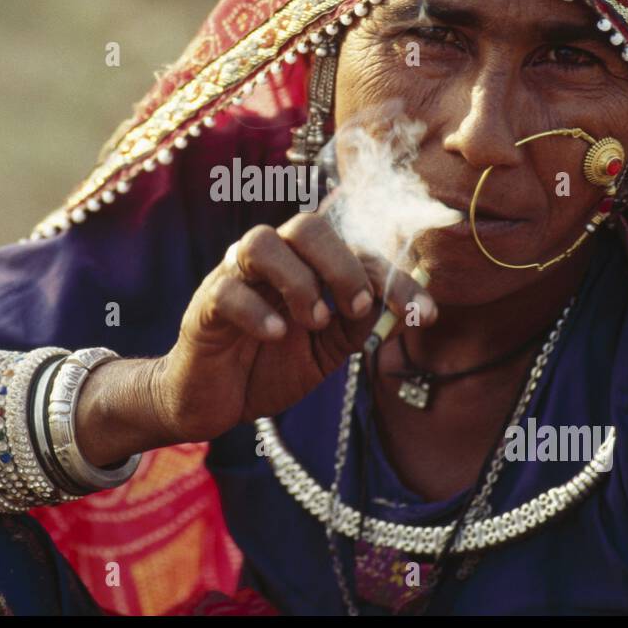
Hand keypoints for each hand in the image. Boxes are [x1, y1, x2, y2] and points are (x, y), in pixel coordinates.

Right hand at [148, 194, 437, 442]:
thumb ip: (356, 325)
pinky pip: (228, 290)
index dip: (393, 277)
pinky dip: (259, 311)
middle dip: (342, 264)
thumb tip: (398, 305)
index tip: (422, 313)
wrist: (212, 401)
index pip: (353, 249)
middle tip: (356, 308)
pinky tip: (277, 335)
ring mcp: (232, 278)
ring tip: (313, 321)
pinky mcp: (204, 306)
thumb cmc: (268, 366)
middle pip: (305, 226)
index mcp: (302, 266)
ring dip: (298, 280)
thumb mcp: (326, 351)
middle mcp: (269, 262)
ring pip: (262, 243)